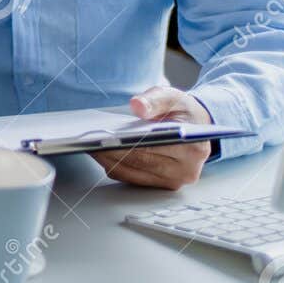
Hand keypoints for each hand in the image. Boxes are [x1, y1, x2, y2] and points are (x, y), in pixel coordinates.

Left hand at [90, 86, 212, 189]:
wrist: (195, 127)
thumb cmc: (182, 112)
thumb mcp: (171, 97)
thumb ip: (154, 100)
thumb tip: (138, 106)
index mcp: (192, 149)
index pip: (152, 148)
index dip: (126, 143)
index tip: (104, 136)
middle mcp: (185, 171)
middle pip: (138, 162)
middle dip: (111, 151)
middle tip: (87, 139)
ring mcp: (172, 181)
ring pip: (130, 173)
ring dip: (108, 159)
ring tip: (89, 144)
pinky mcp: (159, 185)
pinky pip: (129, 177)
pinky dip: (113, 164)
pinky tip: (100, 151)